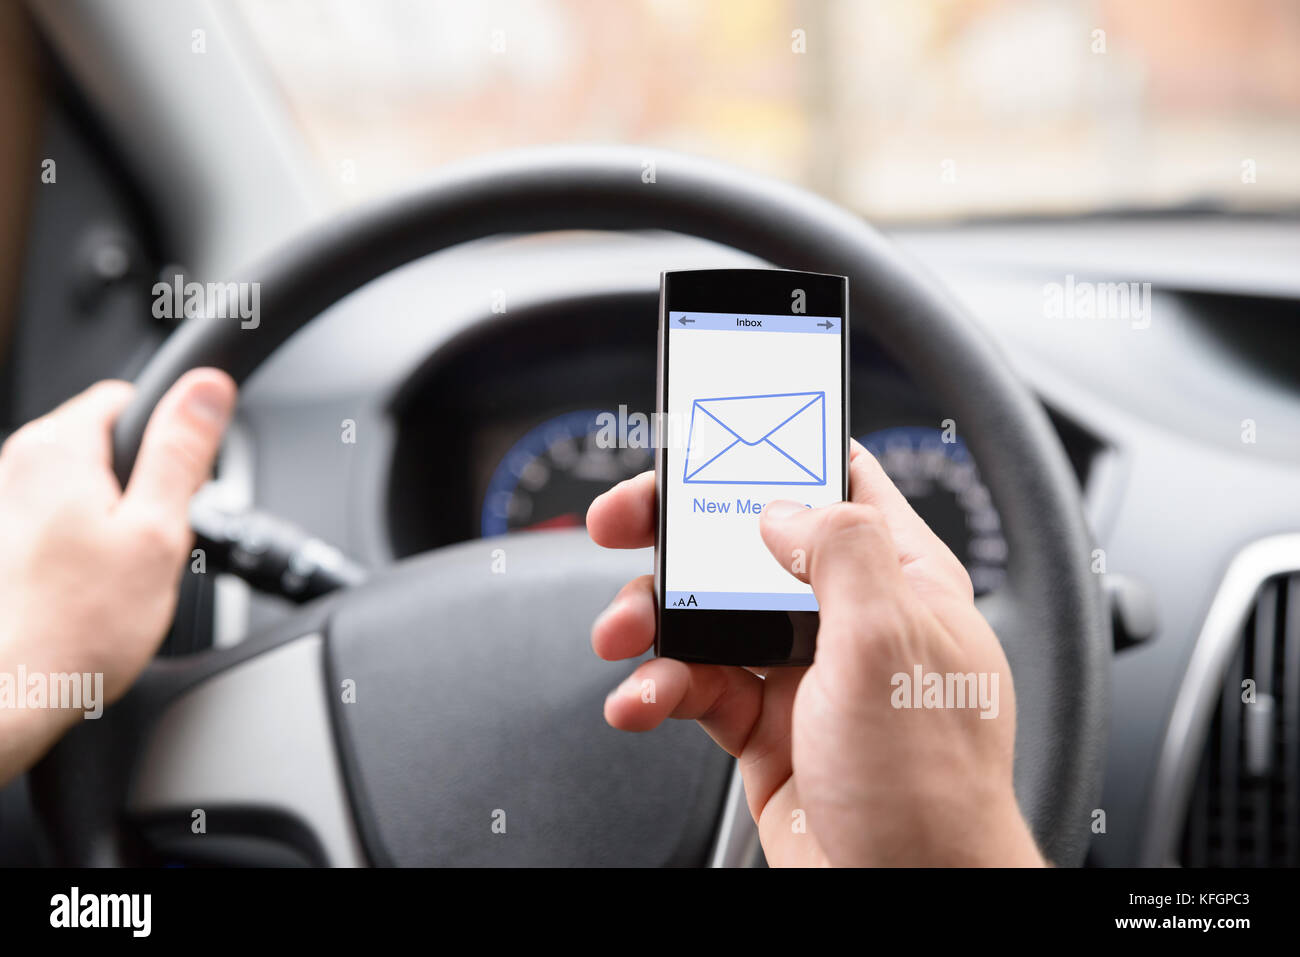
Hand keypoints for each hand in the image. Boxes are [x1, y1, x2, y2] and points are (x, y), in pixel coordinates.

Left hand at [0, 370, 235, 783]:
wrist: (10, 693)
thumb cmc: (77, 627)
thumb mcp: (157, 532)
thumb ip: (182, 451)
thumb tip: (207, 386)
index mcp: (57, 448)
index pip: (129, 396)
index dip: (169, 437)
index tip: (181, 485)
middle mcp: (17, 464)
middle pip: (104, 442)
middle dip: (140, 483)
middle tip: (153, 541)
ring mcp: (2, 502)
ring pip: (82, 484)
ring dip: (110, 516)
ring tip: (118, 573)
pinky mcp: (2, 539)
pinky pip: (56, 519)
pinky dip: (79, 543)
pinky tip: (88, 588)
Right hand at [586, 440, 1043, 866]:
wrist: (901, 896)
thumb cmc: (931, 789)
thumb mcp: (890, 646)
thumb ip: (840, 552)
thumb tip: (780, 507)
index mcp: (898, 576)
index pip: (833, 482)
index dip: (768, 452)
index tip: (706, 441)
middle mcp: (846, 616)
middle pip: (746, 543)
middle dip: (676, 534)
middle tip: (620, 523)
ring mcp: (800, 671)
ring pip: (706, 616)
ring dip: (651, 620)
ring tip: (619, 636)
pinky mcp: (762, 724)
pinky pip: (694, 686)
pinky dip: (656, 689)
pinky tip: (640, 701)